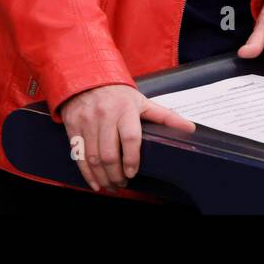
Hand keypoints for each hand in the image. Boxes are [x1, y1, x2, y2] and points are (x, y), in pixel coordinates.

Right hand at [59, 83, 195, 191]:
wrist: (88, 79)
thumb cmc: (119, 95)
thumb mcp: (143, 101)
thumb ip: (166, 116)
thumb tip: (190, 129)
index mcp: (125, 108)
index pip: (129, 137)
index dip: (131, 158)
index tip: (133, 172)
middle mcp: (104, 115)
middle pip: (109, 153)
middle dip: (116, 174)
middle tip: (123, 183)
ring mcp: (87, 121)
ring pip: (93, 158)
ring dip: (103, 177)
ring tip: (112, 185)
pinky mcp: (73, 127)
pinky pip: (78, 155)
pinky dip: (86, 174)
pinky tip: (96, 183)